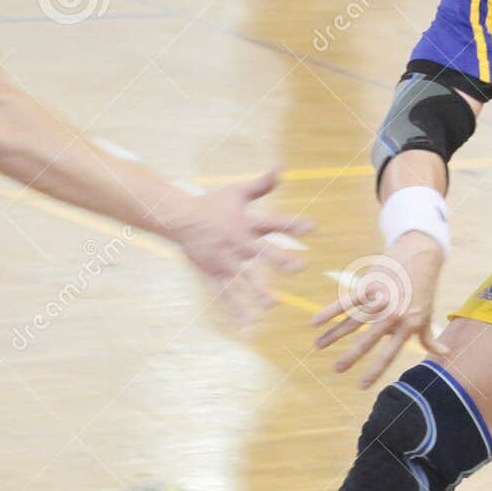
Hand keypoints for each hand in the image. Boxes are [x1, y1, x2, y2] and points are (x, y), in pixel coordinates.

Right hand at [164, 171, 311, 317]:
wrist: (179, 218)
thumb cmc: (214, 204)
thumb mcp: (238, 192)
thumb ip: (262, 184)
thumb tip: (282, 167)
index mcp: (247, 223)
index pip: (274, 222)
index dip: (293, 224)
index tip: (313, 227)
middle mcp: (238, 243)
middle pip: (262, 252)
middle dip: (279, 259)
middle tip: (297, 266)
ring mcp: (224, 261)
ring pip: (243, 278)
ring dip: (257, 291)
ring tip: (272, 303)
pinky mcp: (213, 273)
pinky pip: (224, 294)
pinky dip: (233, 309)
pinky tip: (246, 323)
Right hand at [312, 232, 445, 386]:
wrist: (421, 255)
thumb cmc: (424, 289)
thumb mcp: (427, 315)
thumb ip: (429, 338)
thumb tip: (445, 355)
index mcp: (407, 326)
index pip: (389, 354)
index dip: (375, 371)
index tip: (361, 386)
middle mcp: (393, 315)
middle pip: (367, 341)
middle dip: (350, 357)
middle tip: (335, 370)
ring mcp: (380, 299)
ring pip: (353, 321)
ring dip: (333, 335)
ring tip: (318, 346)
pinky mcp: (370, 284)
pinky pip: (347, 301)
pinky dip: (330, 311)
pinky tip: (316, 321)